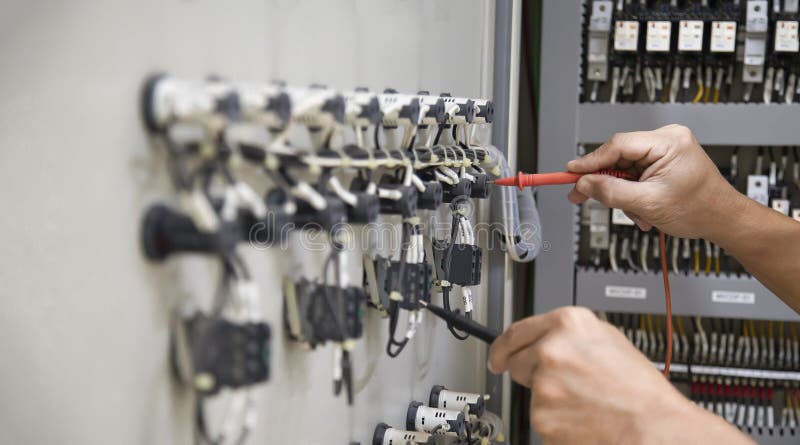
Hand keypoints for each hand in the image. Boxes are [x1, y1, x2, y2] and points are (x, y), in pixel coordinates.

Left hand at [488, 307, 752, 443]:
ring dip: (550, 401)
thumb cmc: (640, 390)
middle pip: (518, 363)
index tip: (498, 355)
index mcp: (568, 324)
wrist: (654, 428)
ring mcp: (544, 384)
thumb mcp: (608, 340)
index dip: (503, 346)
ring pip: (531, 394)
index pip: (516, 332)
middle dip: (532, 375)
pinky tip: (581, 419)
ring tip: (585, 403)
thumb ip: (571, 335)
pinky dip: (556, 423)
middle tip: (563, 386)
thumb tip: (548, 339)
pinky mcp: (542, 416)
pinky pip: (540, 419)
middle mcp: (551, 350)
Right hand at [567, 124, 736, 238]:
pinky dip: (632, 193)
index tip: (571, 172)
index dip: (590, 161)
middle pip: (618, 157)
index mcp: (668, 142)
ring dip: (623, 193)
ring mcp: (666, 149)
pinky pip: (635, 174)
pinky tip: (642, 208)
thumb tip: (584, 184)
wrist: (722, 220)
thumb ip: (611, 192)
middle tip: (581, 196)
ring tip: (637, 213)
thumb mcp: (648, 203)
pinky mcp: (663, 160)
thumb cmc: (699, 209)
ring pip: (624, 168)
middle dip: (607, 183)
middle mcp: (667, 139)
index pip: (617, 145)